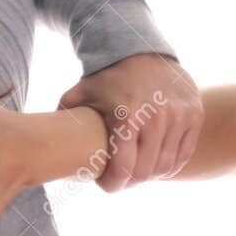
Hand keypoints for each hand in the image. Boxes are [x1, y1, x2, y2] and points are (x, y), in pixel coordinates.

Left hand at [58, 53, 201, 190]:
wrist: (143, 50)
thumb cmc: (107, 77)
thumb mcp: (79, 94)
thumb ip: (62, 117)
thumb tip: (40, 141)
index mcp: (127, 116)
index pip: (123, 170)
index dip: (112, 185)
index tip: (105, 184)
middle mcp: (158, 117)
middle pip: (144, 173)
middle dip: (129, 181)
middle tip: (120, 179)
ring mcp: (180, 116)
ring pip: (165, 167)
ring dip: (149, 174)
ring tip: (136, 169)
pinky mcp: (194, 115)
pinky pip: (182, 155)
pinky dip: (168, 164)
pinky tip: (154, 161)